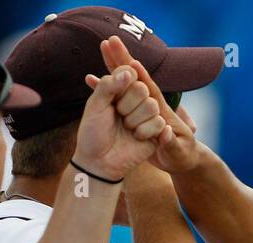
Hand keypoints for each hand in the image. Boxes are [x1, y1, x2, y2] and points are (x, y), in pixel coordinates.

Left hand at [74, 61, 166, 182]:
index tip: (111, 100)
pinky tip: (136, 138)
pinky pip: (158, 122)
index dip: (122, 85)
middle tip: (118, 117)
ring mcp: (146, 115)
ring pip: (152, 105)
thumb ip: (108, 84)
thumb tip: (130, 72)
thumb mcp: (95, 105)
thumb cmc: (93, 133)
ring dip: (134, 120)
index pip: (130, 72)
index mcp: (119, 89)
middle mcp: (135, 100)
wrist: (99, 162)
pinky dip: (144, 131)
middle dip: (126, 105)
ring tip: (126, 128)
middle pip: (142, 88)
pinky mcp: (155, 131)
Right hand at [101, 35, 204, 174]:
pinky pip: (111, 97)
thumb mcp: (177, 151)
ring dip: (114, 66)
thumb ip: (171, 142)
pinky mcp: (128, 114)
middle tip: (112, 40)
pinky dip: (101, 87)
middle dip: (124, 59)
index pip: (150, 90)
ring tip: (105, 48)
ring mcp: (136, 109)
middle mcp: (148, 105)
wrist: (175, 159)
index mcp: (163, 111)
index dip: (142, 78)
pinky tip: (90, 78)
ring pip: (122, 84)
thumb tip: (166, 131)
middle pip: (133, 79)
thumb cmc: (182, 154)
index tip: (132, 62)